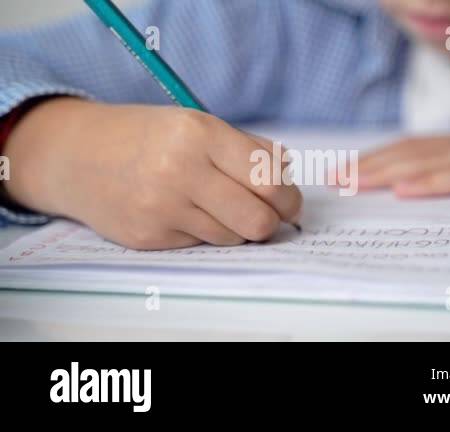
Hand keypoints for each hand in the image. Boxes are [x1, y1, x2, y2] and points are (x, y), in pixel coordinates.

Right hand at [4, 98, 301, 249]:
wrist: (77, 155)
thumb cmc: (147, 137)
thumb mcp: (197, 124)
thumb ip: (248, 149)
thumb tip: (289, 175)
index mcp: (199, 135)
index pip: (269, 180)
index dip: (289, 197)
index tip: (288, 201)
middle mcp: (180, 171)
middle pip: (257, 221)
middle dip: (271, 221)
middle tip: (268, 214)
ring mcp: (161, 208)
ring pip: (233, 238)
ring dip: (236, 227)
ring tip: (216, 206)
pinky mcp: (148, 237)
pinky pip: (201, 245)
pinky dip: (204, 233)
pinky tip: (184, 213)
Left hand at [358, 90, 449, 197]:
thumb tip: (449, 185)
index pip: (416, 150)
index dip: (380, 158)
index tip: (349, 170)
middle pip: (412, 153)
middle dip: (369, 166)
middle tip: (334, 178)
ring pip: (430, 163)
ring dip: (387, 172)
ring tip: (352, 182)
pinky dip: (433, 183)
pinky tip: (405, 190)